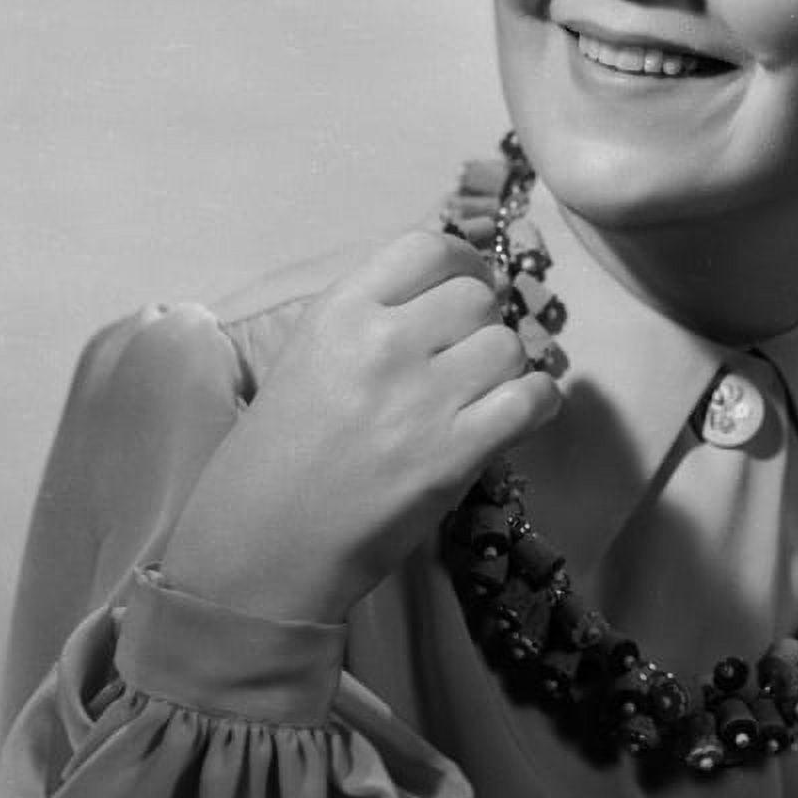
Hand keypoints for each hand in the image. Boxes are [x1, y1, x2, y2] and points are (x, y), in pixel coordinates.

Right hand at [162, 228, 561, 620]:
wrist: (261, 549)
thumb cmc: (275, 459)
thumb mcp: (308, 358)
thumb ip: (372, 319)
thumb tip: (448, 298)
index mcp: (340, 311)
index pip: (429, 247)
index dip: (462, 265)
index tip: (464, 290)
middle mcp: (383, 341)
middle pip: (478, 297)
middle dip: (481, 326)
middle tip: (465, 362)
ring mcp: (422, 397)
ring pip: (509, 346)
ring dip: (506, 371)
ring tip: (481, 398)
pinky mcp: (456, 453)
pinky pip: (532, 399)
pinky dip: (536, 405)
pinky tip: (515, 420)